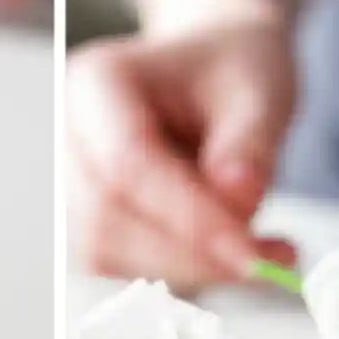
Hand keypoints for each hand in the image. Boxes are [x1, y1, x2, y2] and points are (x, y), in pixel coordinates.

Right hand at [67, 17, 297, 292]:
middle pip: (108, 219)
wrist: (216, 71)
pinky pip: (125, 266)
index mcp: (98, 82)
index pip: (127, 165)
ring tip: (263, 249)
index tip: (249, 254)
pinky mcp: (92, 222)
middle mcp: (71, 136)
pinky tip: (233, 250)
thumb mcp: (262, 89)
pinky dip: (184, 269)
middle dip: (188, 254)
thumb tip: (235, 199)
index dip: (186, 218)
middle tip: (268, 263)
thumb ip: (250, 143)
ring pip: (111, 253)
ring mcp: (73, 183)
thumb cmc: (232, 69)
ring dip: (189, 267)